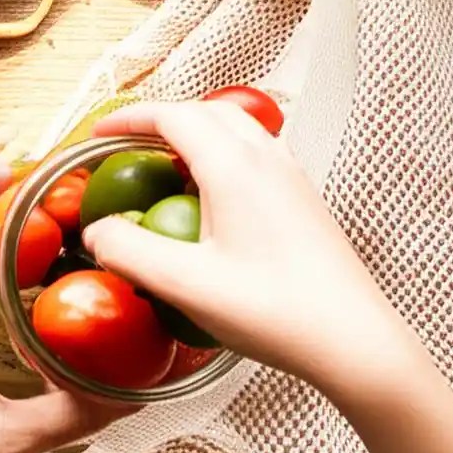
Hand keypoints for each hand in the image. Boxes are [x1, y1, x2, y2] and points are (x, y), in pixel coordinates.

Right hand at [82, 101, 422, 393]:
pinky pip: (257, 156)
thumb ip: (128, 251)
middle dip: (161, 119)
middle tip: (128, 145)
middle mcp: (267, 160)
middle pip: (208, 111)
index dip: (129, 117)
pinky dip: (222, 157)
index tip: (99, 132)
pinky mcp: (305, 202)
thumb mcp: (184, 284)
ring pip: (238, 130)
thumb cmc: (273, 312)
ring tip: (166, 168)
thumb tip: (98, 231)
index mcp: (234, 167)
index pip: (174, 116)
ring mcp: (293, 179)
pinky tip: (212, 202)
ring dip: (196, 134)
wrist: (354, 341)